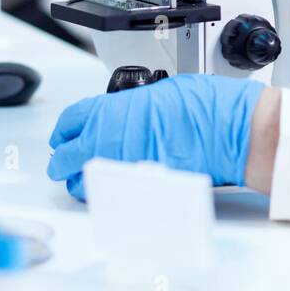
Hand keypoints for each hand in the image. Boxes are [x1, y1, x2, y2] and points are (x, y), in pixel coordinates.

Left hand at [47, 74, 262, 199]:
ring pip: (83, 183)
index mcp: (110, 112)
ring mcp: (120, 169)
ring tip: (85, 180)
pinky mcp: (137, 191)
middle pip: (66, 157)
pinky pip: (110, 197)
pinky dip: (107, 195)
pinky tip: (113, 191)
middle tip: (65, 161)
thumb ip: (131, 108)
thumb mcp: (158, 93)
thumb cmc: (202, 107)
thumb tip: (125, 115)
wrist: (225, 131)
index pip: (70, 121)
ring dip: (81, 181)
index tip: (65, 135)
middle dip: (64, 160)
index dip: (65, 130)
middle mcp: (107, 142)